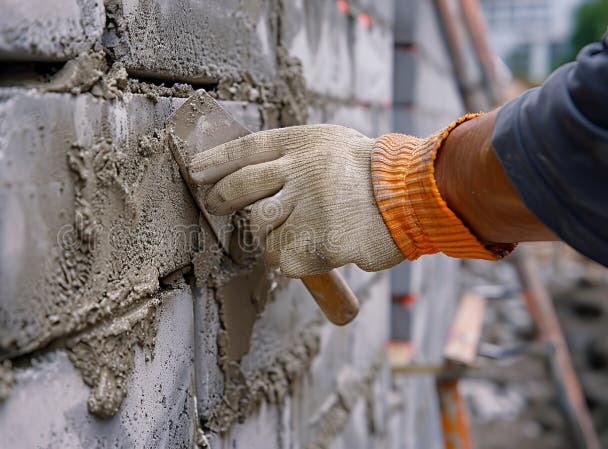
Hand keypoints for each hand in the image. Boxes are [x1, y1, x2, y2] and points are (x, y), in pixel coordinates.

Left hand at [189, 124, 403, 276]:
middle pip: (240, 189)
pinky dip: (294, 261)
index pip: (247, 149)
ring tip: (295, 234)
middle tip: (213, 205)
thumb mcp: (336, 145)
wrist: (417, 197)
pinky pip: (284, 260)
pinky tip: (317, 251)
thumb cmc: (376, 174)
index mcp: (305, 144)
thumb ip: (297, 156)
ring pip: (260, 231)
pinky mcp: (316, 243)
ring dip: (269, 237)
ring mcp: (307, 207)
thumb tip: (249, 170)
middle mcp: (300, 172)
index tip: (195, 170)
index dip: (216, 160)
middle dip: (220, 199)